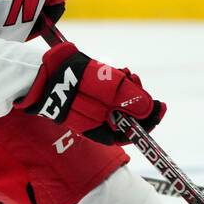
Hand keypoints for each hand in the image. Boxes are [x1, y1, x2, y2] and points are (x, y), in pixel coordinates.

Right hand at [17, 41, 165, 144]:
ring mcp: (90, 111)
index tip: (160, 107)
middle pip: (127, 116)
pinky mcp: (84, 98)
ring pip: (118, 103)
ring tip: (125, 73)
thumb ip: (131, 99)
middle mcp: (97, 123)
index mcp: (102, 130)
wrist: (43, 75)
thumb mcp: (109, 89)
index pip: (131, 132)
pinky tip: (115, 72)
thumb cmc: (75, 84)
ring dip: (127, 87)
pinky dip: (114, 83)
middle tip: (136, 80)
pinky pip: (106, 95)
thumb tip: (150, 109)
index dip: (149, 120)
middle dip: (136, 98)